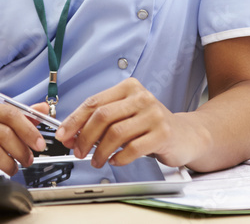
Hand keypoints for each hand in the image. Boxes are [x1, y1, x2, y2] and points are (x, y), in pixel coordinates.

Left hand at [54, 78, 184, 167]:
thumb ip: (100, 122)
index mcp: (128, 88)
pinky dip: (119, 158)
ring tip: (97, 160)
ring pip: (115, 133)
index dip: (74, 120)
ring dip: (100, 151)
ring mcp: (153, 114)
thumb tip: (70, 134)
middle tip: (78, 152)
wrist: (186, 134)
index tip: (63, 135)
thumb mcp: (125, 116)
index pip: (94, 102)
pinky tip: (116, 161)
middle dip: (84, 137)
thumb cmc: (150, 126)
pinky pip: (132, 148)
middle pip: (102, 116)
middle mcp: (141, 97)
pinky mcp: (163, 133)